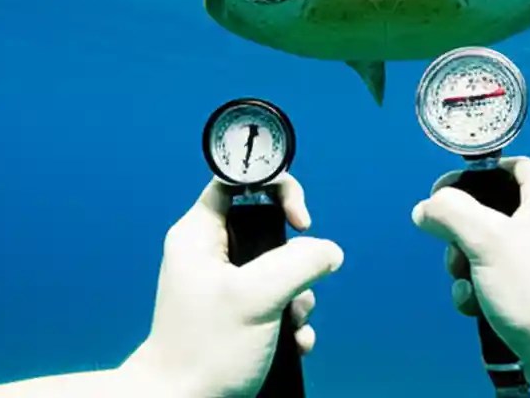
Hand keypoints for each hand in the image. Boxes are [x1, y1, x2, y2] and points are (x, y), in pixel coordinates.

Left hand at [123, 175, 343, 396]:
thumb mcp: (256, 297)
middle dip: (297, 257)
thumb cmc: (204, 350)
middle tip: (297, 281)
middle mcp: (210, 254)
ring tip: (292, 324)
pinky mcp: (238, 314)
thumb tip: (329, 251)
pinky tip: (292, 344)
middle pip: (269, 226)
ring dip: (299, 295)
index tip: (299, 218)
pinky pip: (278, 300)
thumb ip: (299, 262)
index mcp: (199, 234)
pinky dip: (292, 320)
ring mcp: (224, 286)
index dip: (275, 184)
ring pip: (280, 268)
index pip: (237, 178)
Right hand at [411, 157, 529, 388]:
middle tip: (457, 254)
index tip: (447, 194)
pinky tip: (478, 307)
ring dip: (466, 268)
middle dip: (461, 235)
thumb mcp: (486, 239)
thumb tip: (428, 207)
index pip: (511, 167)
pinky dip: (481, 290)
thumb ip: (451, 212)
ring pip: (489, 250)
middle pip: (490, 212)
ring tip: (469, 287)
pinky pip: (499, 279)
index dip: (476, 176)